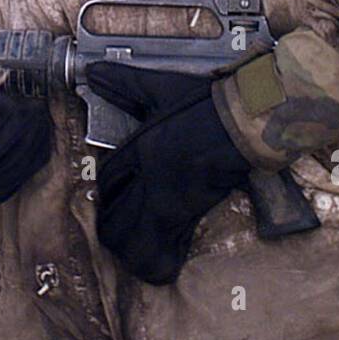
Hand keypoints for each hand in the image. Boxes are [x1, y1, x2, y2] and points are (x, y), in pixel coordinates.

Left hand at [85, 63, 251, 284]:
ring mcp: (171, 200)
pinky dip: (162, 261)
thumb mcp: (161, 88)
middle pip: (113, 221)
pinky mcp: (194, 213)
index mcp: (140, 148)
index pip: (109, 179)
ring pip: (136, 243)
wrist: (246, 120)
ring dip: (131, 252)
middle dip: (111, 230)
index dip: (105, 192)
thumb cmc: (206, 102)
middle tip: (116, 229)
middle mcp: (150, 179)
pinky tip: (162, 266)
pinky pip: (169, 247)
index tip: (111, 195)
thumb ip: (125, 84)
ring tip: (135, 253)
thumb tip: (92, 73)